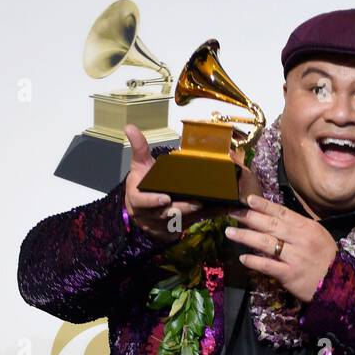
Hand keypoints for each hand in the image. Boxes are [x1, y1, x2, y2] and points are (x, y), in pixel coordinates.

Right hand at [123, 124, 262, 242]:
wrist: (143, 211)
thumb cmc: (142, 185)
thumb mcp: (139, 166)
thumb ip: (138, 148)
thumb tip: (129, 127)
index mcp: (138, 201)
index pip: (144, 202)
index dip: (154, 202)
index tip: (165, 198)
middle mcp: (152, 216)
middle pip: (167, 214)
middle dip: (183, 208)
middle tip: (197, 202)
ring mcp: (166, 225)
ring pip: (184, 221)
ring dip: (199, 214)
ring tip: (214, 205)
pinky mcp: (181, 227)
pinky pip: (196, 221)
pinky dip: (211, 215)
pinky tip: (224, 208)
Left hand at [224, 194, 337, 302]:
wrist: (339, 285)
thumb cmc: (326, 259)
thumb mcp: (318, 235)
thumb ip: (299, 226)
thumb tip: (276, 217)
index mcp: (307, 227)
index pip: (281, 212)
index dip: (264, 205)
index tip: (248, 199)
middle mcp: (300, 239)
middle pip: (270, 225)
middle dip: (249, 218)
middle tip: (232, 213)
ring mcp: (295, 257)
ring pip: (266, 243)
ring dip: (245, 236)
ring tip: (230, 232)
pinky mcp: (290, 275)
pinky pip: (268, 266)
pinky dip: (254, 261)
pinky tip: (243, 257)